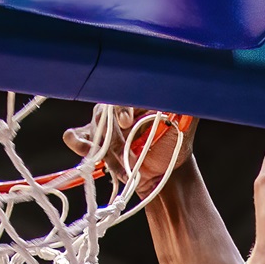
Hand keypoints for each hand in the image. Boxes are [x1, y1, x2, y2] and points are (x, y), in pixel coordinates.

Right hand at [63, 107, 194, 188]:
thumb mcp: (184, 124)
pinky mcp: (98, 145)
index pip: (123, 94)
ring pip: (94, 127)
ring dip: (106, 149)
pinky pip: (79, 137)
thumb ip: (185, 106)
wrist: (165, 176)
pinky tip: (76, 143)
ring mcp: (107, 128)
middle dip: (113, 134)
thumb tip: (187, 87)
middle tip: (125, 150)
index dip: (121, 107)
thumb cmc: (175, 147)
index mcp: (138, 100)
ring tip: (123, 164)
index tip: (127, 122)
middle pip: (105, 112)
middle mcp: (119, 110)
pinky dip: (76, 140)